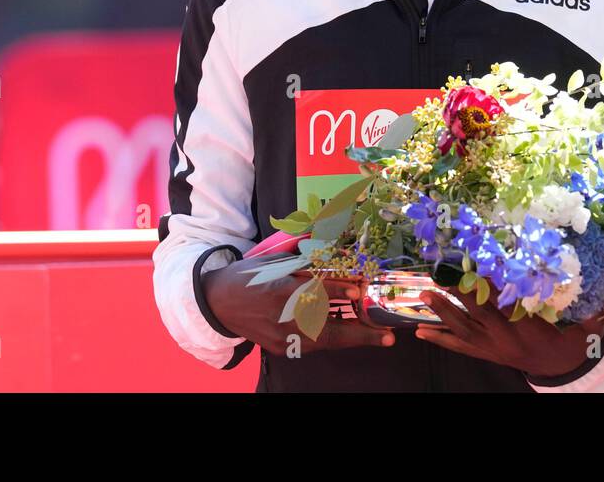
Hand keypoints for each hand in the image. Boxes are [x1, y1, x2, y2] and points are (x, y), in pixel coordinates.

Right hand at [203, 256, 394, 355]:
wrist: (217, 303)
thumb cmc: (251, 277)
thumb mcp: (275, 263)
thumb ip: (304, 263)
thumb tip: (337, 254)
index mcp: (277, 290)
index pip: (311, 292)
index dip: (335, 291)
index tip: (356, 290)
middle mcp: (280, 318)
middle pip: (323, 329)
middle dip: (358, 334)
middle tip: (386, 335)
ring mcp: (281, 338)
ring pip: (323, 342)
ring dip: (352, 339)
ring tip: (378, 336)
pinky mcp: (281, 349)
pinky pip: (313, 345)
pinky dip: (334, 339)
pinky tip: (353, 335)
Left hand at [414, 288, 603, 377]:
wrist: (557, 367)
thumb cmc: (566, 338)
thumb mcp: (579, 324)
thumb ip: (586, 310)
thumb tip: (602, 290)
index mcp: (527, 326)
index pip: (503, 301)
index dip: (488, 282)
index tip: (473, 264)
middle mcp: (505, 337)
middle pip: (478, 311)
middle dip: (458, 292)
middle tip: (439, 274)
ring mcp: (492, 346)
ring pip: (463, 328)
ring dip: (442, 312)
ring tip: (423, 296)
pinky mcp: (484, 353)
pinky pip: (459, 347)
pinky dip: (440, 339)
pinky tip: (420, 333)